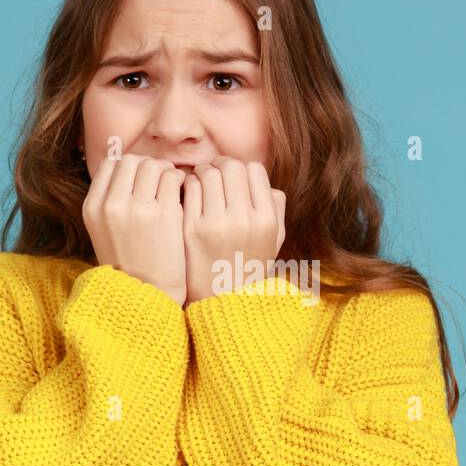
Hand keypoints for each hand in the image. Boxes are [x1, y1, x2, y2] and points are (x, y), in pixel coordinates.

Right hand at [82, 153, 186, 306]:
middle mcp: (112, 205)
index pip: (111, 164)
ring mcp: (138, 209)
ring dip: (166, 171)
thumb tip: (128, 166)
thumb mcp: (105, 230)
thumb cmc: (130, 262)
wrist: (147, 293)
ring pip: (154, 165)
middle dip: (149, 165)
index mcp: (93, 207)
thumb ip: (111, 200)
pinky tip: (182, 193)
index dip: (129, 165)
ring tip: (172, 185)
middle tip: (160, 179)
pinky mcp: (165, 214)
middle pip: (132, 161)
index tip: (141, 176)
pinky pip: (173, 178)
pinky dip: (180, 180)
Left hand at [181, 157, 285, 305]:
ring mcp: (217, 224)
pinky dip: (189, 184)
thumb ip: (275, 209)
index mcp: (266, 220)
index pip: (254, 170)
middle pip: (232, 167)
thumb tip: (265, 182)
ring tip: (200, 180)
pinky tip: (189, 192)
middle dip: (221, 164)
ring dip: (203, 171)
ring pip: (209, 173)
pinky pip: (191, 189)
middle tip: (214, 171)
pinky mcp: (192, 229)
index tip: (233, 176)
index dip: (242, 168)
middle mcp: (244, 220)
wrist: (221, 301)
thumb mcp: (273, 241)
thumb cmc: (248, 267)